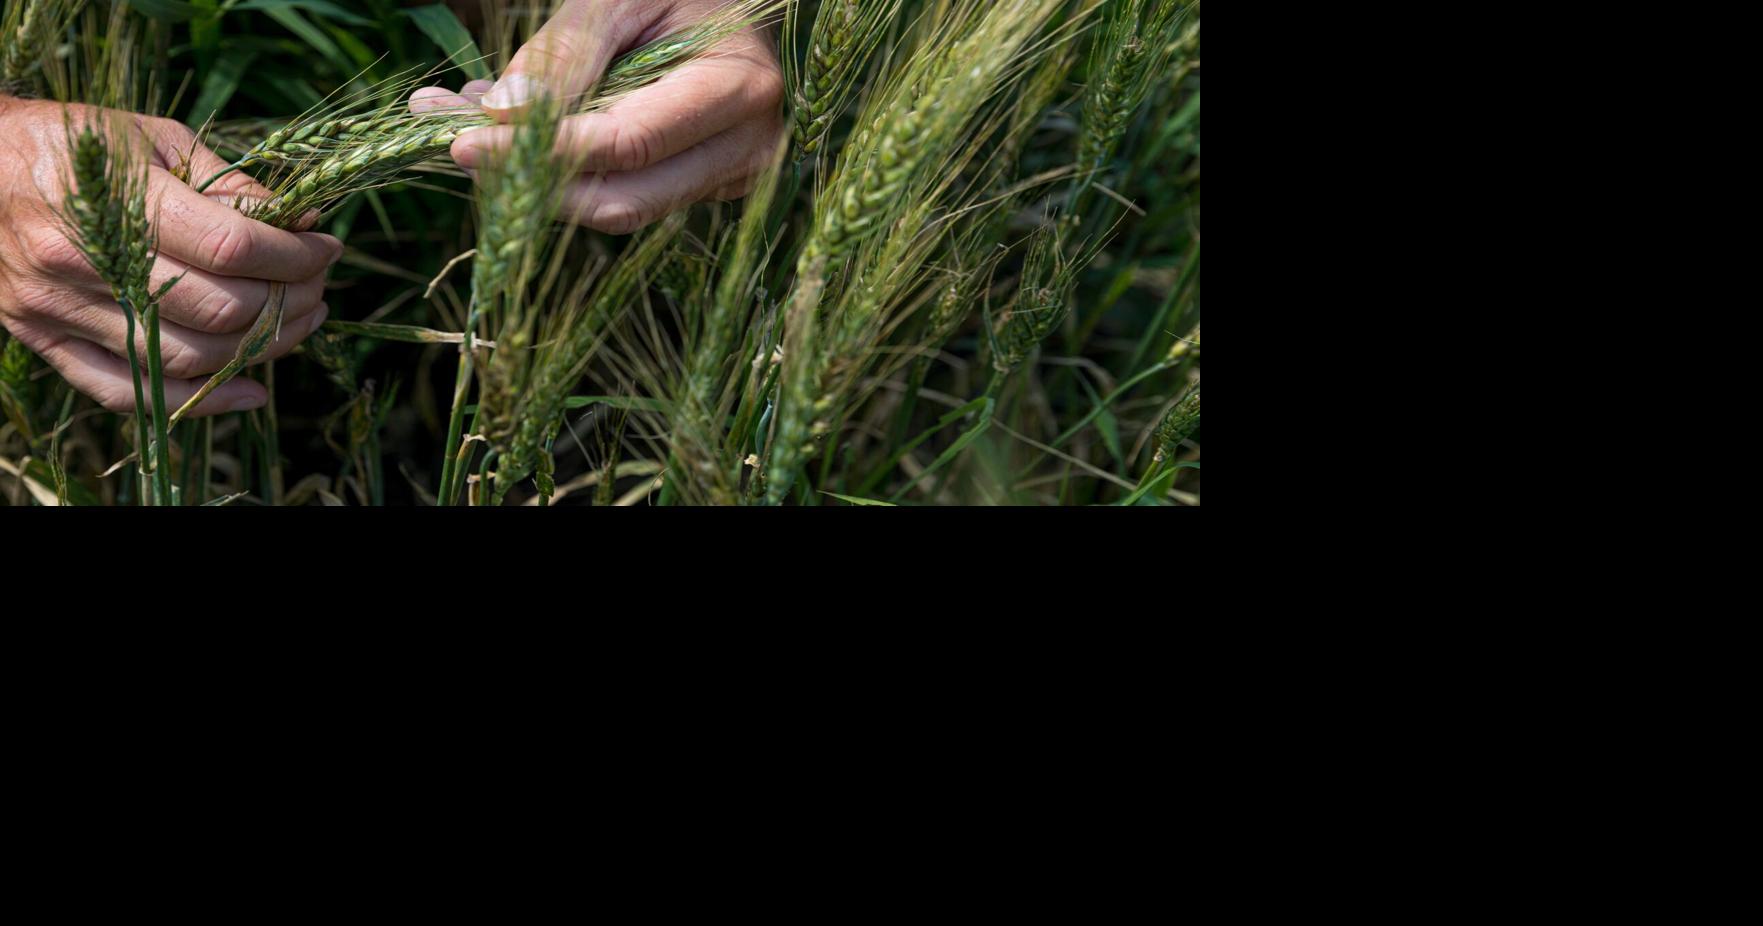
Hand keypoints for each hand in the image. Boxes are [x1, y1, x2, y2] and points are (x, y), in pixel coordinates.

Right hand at [0, 96, 340, 415]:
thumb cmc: (73, 144)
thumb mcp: (151, 137)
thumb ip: (227, 183)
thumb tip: (303, 221)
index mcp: (116, 198)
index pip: (231, 246)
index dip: (295, 255)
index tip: (326, 247)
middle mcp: (86, 260)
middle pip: (219, 309)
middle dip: (289, 302)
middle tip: (316, 285)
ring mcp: (63, 308)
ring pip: (187, 357)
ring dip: (262, 349)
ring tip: (296, 322)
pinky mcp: (47, 341)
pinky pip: (130, 393)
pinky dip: (198, 400)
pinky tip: (250, 390)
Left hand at [409, 0, 783, 233]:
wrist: (727, 4)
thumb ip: (567, 52)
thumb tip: (504, 113)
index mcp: (737, 89)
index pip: (628, 146)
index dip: (543, 151)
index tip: (464, 142)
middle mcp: (745, 149)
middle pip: (623, 200)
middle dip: (532, 182)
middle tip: (456, 143)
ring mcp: (729, 176)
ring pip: (618, 207)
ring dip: (536, 179)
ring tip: (471, 124)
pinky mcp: (702, 184)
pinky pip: (625, 194)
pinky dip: (562, 170)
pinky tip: (517, 129)